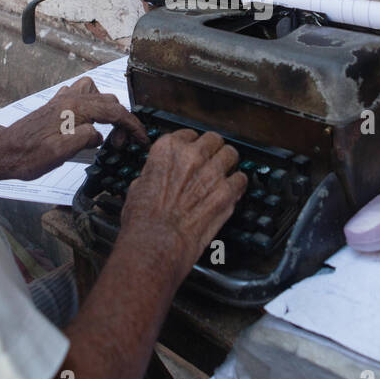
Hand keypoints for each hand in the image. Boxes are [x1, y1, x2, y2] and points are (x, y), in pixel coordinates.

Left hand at [0, 77, 146, 181]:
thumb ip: (86, 138)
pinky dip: (91, 104)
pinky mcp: (55, 106)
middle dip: (121, 121)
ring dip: (107, 108)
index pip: (115, 112)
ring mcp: (62, 100)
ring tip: (107, 129)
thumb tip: (99, 134)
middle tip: (120, 144)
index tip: (143, 139)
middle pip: (108, 100)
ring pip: (95, 92)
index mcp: (75, 108)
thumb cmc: (28, 156)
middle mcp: (70, 99)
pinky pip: (80, 95)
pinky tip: (87, 121)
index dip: (133, 126)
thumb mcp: (62, 152)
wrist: (2, 153)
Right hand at [119, 131, 245, 282]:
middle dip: (213, 150)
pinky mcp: (226, 193)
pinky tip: (232, 191)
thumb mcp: (138, 186)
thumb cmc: (143, 220)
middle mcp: (192, 155)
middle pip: (213, 140)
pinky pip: (241, 179)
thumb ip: (155, 173)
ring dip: (228, 163)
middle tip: (212, 161)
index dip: (191, 145)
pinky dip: (238, 184)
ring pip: (230, 154)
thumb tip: (158, 176)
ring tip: (225, 173)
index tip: (193, 152)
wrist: (156, 243)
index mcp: (167, 149)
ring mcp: (212, 172)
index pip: (188, 135)